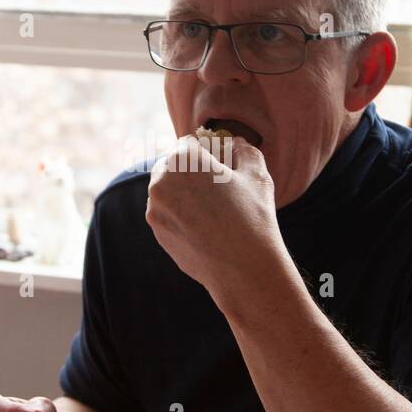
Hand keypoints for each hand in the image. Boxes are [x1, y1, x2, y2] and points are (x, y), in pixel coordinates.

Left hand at [145, 135, 283, 302]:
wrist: (243, 268)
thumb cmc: (251, 216)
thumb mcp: (256, 172)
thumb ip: (242, 148)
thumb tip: (234, 144)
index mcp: (181, 159)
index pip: (189, 143)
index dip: (207, 150)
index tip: (220, 161)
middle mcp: (161, 182)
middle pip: (173, 165)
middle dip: (190, 171)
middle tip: (216, 185)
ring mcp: (156, 210)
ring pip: (168, 191)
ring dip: (184, 193)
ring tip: (213, 208)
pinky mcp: (158, 233)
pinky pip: (168, 214)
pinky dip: (182, 215)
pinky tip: (205, 226)